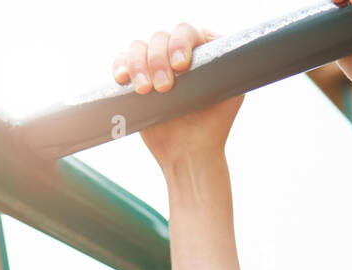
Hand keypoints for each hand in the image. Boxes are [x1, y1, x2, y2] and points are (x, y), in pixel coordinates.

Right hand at [111, 22, 242, 167]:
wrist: (190, 155)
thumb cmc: (213, 128)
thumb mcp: (231, 96)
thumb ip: (231, 66)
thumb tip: (218, 39)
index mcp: (198, 53)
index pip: (186, 33)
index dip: (180, 43)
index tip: (181, 65)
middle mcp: (174, 55)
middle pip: (160, 38)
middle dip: (158, 59)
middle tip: (164, 88)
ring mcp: (154, 67)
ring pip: (138, 47)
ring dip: (138, 64)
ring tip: (145, 91)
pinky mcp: (136, 80)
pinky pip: (121, 61)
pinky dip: (120, 66)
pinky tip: (123, 79)